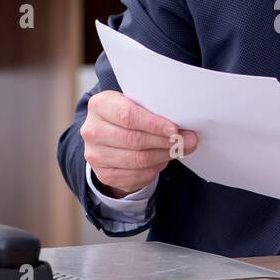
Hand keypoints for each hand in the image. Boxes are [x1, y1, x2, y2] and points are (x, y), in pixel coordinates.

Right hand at [80, 91, 196, 197]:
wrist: (108, 135)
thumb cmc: (128, 115)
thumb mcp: (136, 104)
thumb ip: (155, 112)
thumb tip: (187, 132)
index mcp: (100, 105)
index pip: (127, 115)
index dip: (153, 124)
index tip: (175, 129)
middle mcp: (92, 130)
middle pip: (134, 139)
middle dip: (165, 141)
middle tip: (187, 141)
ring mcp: (95, 154)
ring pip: (138, 159)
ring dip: (163, 155)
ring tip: (178, 149)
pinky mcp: (103, 174)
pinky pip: (136, 175)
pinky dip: (155, 169)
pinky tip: (163, 160)